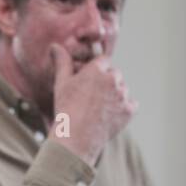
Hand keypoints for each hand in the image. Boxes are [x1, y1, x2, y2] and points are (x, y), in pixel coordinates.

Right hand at [48, 43, 136, 165]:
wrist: (75, 139)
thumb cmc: (65, 110)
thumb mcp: (61, 84)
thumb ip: (62, 62)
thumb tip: (55, 46)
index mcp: (97, 70)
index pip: (103, 61)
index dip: (95, 71)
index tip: (89, 83)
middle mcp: (113, 79)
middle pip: (114, 74)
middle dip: (106, 82)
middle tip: (91, 98)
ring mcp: (123, 96)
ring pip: (122, 90)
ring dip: (114, 95)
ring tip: (98, 109)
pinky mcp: (129, 111)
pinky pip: (130, 104)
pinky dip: (123, 109)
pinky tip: (108, 115)